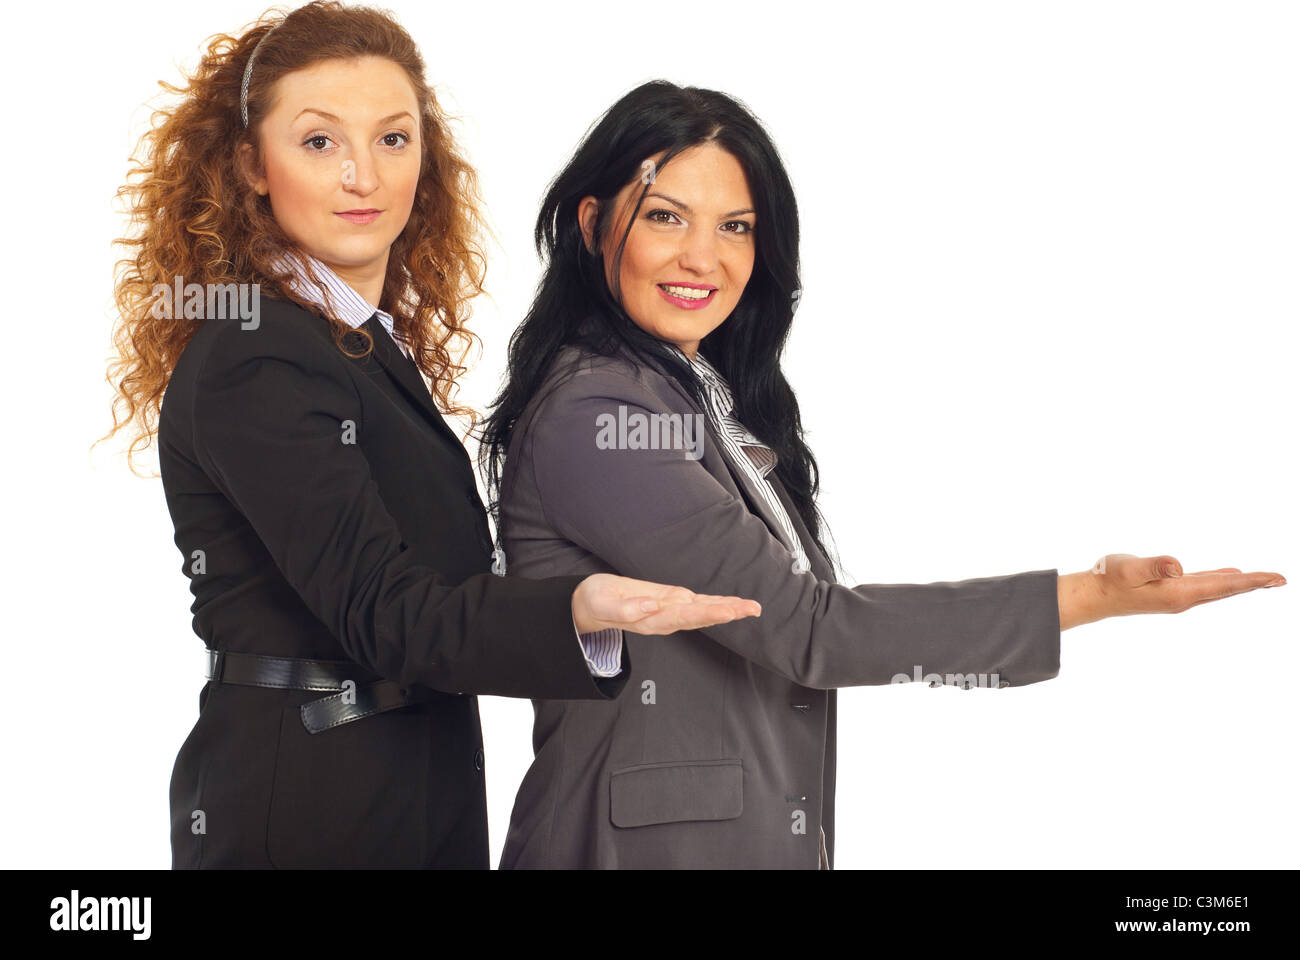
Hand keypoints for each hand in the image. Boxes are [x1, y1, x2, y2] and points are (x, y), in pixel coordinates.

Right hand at [572, 573, 760, 634]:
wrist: (589, 605)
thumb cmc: (595, 603)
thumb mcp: (602, 604)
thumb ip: (625, 609)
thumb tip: (651, 606)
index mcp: (651, 620)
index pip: (685, 616)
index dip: (708, 614)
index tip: (729, 612)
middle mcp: (665, 618)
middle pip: (701, 615)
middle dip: (727, 612)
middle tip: (753, 608)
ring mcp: (668, 611)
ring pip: (702, 610)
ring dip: (727, 609)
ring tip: (751, 607)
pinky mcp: (668, 601)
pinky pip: (695, 604)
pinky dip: (715, 603)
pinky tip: (731, 605)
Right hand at [1058, 554, 1284, 629]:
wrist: (1094, 596)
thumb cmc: (1109, 579)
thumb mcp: (1130, 568)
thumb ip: (1154, 566)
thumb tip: (1179, 567)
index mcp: (1178, 592)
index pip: (1223, 586)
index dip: (1250, 581)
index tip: (1275, 579)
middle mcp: (1182, 598)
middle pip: (1225, 590)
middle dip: (1254, 584)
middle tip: (1281, 580)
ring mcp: (1177, 596)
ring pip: (1217, 589)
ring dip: (1241, 584)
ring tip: (1263, 579)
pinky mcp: (1170, 592)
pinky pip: (1204, 586)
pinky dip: (1223, 581)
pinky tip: (1229, 576)